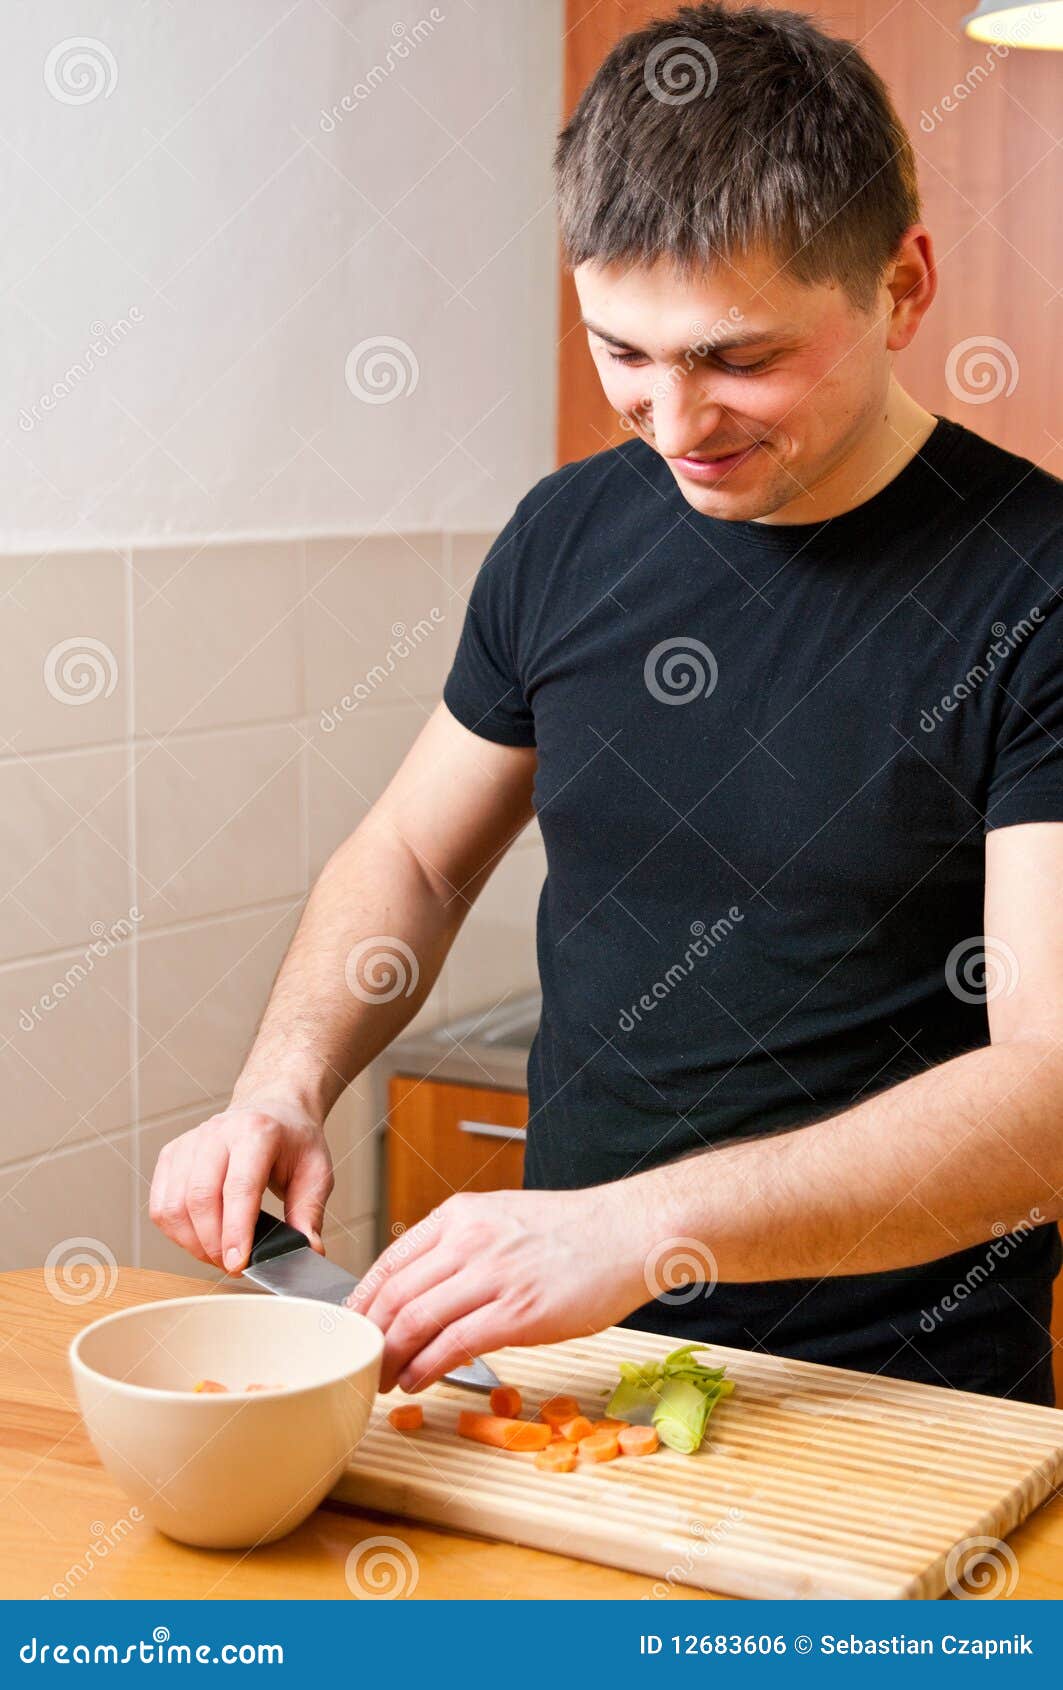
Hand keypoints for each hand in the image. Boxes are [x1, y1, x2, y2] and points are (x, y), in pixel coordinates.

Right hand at [148, 1098, 333, 1272]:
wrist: (273, 1109)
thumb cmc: (294, 1141)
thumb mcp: (317, 1172)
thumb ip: (310, 1213)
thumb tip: (308, 1251)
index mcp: (257, 1132)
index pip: (239, 1187)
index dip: (235, 1231)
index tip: (238, 1264)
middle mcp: (217, 1132)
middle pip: (200, 1199)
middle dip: (213, 1245)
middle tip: (234, 1266)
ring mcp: (189, 1142)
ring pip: (174, 1206)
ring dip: (193, 1243)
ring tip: (219, 1254)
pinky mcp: (171, 1155)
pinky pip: (160, 1205)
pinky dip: (176, 1232)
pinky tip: (199, 1238)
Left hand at [345, 1184, 653, 1392]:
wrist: (630, 1232)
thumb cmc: (574, 1232)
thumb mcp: (503, 1220)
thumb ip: (461, 1248)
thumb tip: (424, 1289)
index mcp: (460, 1216)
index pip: (390, 1262)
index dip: (362, 1303)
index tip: (353, 1329)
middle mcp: (469, 1240)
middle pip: (395, 1295)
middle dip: (370, 1338)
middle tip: (362, 1364)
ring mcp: (493, 1276)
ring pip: (416, 1321)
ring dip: (391, 1359)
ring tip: (384, 1380)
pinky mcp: (519, 1312)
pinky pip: (453, 1344)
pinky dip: (425, 1368)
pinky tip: (417, 1381)